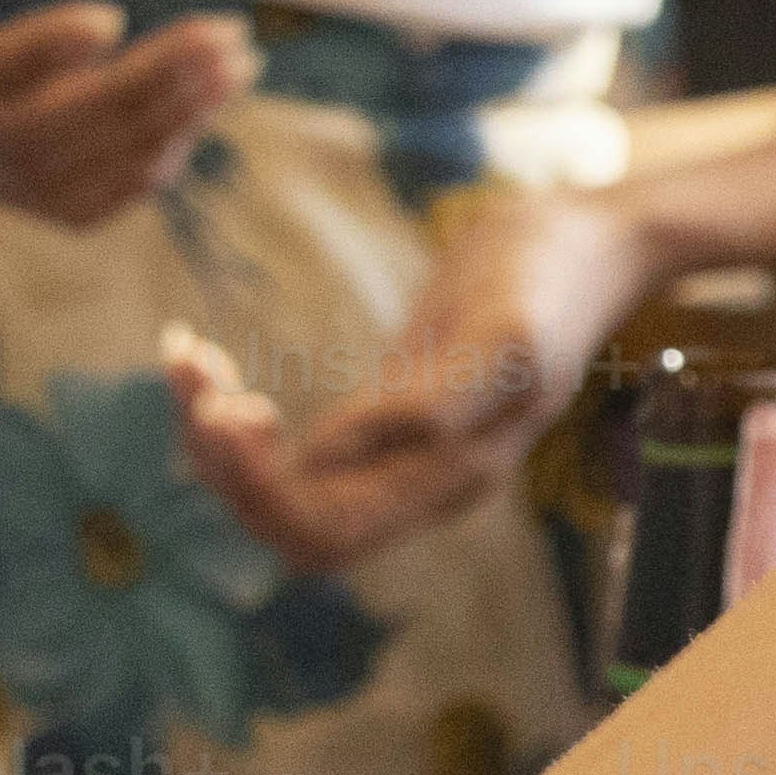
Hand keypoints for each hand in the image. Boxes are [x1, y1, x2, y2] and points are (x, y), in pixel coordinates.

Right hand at [0, 0, 245, 223]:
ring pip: (66, 179)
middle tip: (226, 38)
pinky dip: (144, 166)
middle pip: (29, 142)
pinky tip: (202, 109)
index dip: (20, 63)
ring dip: (163, 126)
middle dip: (137, 95)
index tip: (108, 15)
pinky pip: (73, 199)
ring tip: (237, 60)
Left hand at [163, 185, 677, 570]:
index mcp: (452, 476)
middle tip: (197, 379)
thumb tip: (326, 454)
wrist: (587, 241)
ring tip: (188, 358)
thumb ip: (429, 404)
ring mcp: (400, 456)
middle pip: (289, 525)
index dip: (262, 487)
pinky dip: (231, 415)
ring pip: (278, 491)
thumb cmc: (549, 278)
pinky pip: (290, 452)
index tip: (238, 405)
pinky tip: (204, 358)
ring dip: (215, 437)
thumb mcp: (503, 333)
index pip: (324, 532)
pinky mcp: (382, 421)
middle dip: (225, 465)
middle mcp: (420, 484)